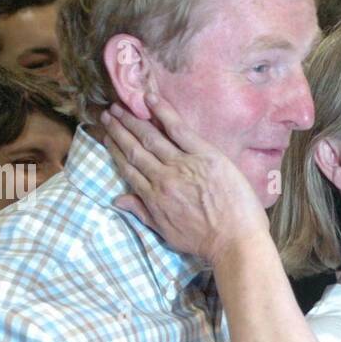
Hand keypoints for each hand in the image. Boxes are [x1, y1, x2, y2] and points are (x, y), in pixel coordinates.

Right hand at [100, 95, 268, 265]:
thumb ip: (142, 213)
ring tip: (119, 107)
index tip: (105, 136)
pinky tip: (151, 99)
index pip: (128, 168)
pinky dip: (164, 113)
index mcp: (153, 197)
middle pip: (135, 149)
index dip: (114, 150)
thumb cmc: (204, 242)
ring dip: (133, 120)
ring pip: (151, 137)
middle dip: (118, 131)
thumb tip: (117, 200)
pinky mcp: (205, 155)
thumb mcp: (167, 234)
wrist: (235, 241)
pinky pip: (179, 129)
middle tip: (107, 115)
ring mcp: (183, 165)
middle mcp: (163, 178)